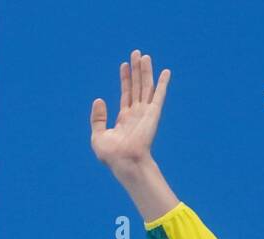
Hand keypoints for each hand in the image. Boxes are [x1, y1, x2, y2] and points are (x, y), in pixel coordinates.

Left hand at [90, 49, 169, 172]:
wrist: (124, 161)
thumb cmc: (111, 155)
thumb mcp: (98, 136)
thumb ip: (97, 118)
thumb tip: (99, 99)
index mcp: (124, 119)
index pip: (126, 94)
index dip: (125, 79)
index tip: (124, 65)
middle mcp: (136, 113)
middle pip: (137, 86)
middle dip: (136, 70)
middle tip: (135, 53)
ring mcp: (145, 112)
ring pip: (146, 86)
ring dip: (146, 71)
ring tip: (144, 56)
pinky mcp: (153, 113)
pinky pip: (159, 95)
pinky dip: (163, 83)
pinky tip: (166, 71)